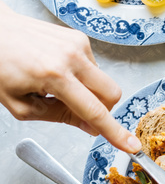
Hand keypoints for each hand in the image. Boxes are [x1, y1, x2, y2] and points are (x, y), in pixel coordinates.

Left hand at [0, 2, 140, 153]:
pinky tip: (58, 72)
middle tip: (79, 112)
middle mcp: (71, 56)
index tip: (131, 145)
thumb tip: (90, 126)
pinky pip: (93, 67)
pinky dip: (81, 77)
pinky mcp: (79, 38)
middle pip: (111, 94)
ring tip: (57, 86)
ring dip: (88, 92)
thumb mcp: (22, 105)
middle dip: (103, 109)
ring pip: (102, 82)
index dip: (114, 132)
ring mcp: (78, 44)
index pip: (94, 111)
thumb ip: (59, 117)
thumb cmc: (0, 66)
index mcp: (54, 76)